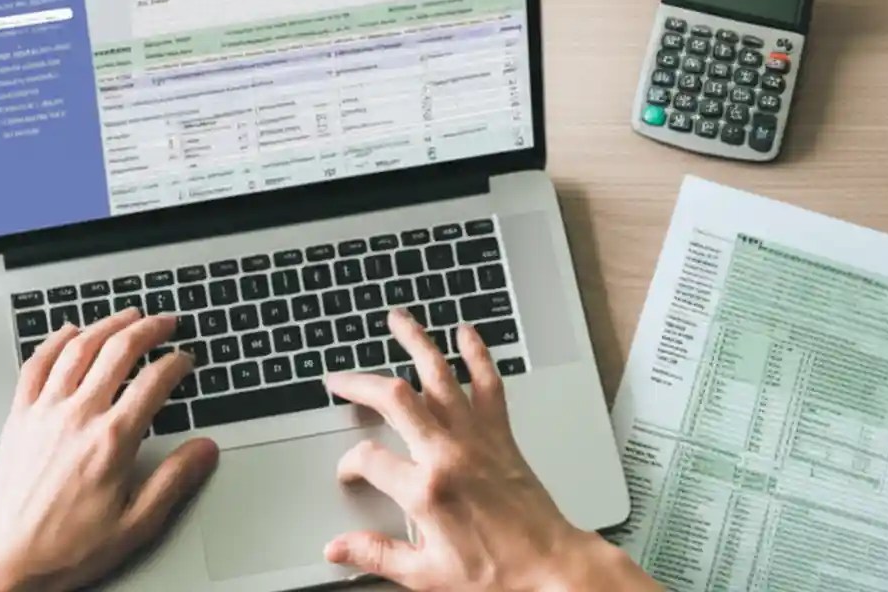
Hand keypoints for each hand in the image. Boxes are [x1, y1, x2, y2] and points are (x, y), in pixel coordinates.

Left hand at [0, 309, 217, 591]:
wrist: (7, 558)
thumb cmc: (67, 547)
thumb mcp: (136, 524)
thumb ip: (174, 481)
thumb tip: (205, 450)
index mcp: (111, 441)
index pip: (154, 383)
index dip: (176, 363)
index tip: (186, 359)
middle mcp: (78, 417)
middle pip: (118, 352)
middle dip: (148, 329)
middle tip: (165, 321)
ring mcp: (45, 412)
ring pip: (79, 349)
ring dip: (107, 325)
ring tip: (127, 315)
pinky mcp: (19, 416)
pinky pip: (36, 365)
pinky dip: (54, 341)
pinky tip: (69, 332)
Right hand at [323, 309, 657, 591]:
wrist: (550, 567)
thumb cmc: (495, 573)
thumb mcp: (426, 574)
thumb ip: (376, 554)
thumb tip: (338, 548)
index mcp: (424, 490)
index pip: (367, 461)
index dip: (350, 465)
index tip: (350, 473)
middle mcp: (447, 454)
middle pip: (393, 399)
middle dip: (360, 383)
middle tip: (339, 378)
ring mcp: (475, 438)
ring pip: (439, 375)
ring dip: (416, 343)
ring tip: (398, 320)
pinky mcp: (500, 434)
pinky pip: (487, 383)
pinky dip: (477, 354)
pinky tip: (467, 333)